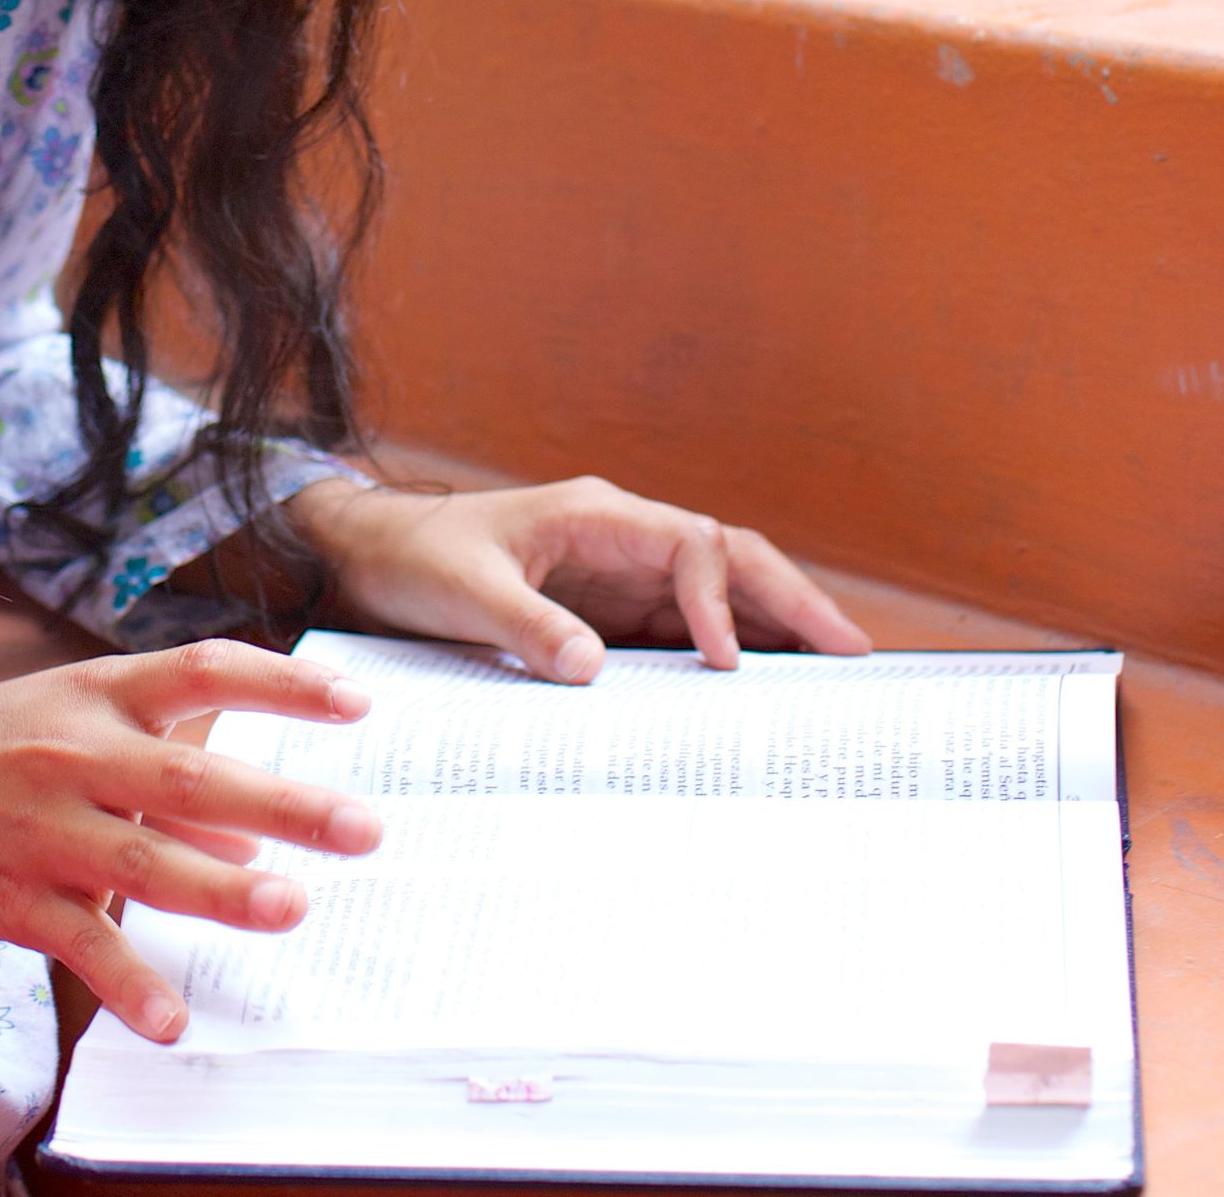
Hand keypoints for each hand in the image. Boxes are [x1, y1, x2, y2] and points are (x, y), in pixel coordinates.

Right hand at [0, 642, 379, 1043]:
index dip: (284, 686)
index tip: (357, 705)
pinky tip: (172, 1022)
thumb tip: (251, 828)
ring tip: (294, 910)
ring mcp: (37, 827)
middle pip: (194, 773)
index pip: (204, 671)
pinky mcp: (3, 895)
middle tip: (366, 829)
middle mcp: (72, 753)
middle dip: (286, 804)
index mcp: (93, 694)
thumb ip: (157, 771)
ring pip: (143, 861)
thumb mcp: (62, 729)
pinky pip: (77, 944)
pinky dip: (127, 985)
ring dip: (223, 891)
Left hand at [288, 474, 872, 683]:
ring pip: (720, 601)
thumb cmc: (416, 560)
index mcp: (599, 518)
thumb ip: (528, 625)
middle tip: (854, 653)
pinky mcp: (609, 621)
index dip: (720, 601)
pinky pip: (680, 641)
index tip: (724, 664)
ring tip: (834, 682)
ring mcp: (622, 583)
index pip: (692, 546)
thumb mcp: (465, 590)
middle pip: (732, 563)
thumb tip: (594, 669)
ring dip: (772, 636)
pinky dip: (724, 665)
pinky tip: (757, 704)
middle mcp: (625, 544)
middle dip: (793, 603)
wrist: (369, 562)